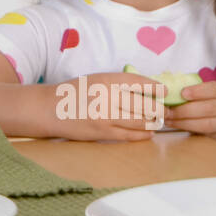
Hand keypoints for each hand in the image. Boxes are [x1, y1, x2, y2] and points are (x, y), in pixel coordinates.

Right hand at [49, 72, 168, 141]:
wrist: (50, 109)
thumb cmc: (74, 92)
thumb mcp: (95, 80)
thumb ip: (117, 84)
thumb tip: (145, 91)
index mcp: (105, 80)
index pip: (138, 82)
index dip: (155, 87)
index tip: (164, 90)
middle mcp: (107, 97)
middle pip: (144, 104)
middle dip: (158, 108)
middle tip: (165, 110)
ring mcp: (105, 116)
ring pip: (139, 121)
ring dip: (152, 122)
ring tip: (158, 121)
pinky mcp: (102, 133)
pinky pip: (129, 135)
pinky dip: (143, 134)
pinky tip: (148, 132)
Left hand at [163, 78, 215, 145]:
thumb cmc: (212, 110)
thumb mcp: (207, 98)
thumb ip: (192, 94)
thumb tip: (166, 89)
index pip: (213, 89)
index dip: (198, 91)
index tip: (182, 93)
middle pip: (209, 107)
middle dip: (186, 109)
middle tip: (167, 110)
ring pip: (207, 121)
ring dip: (184, 120)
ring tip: (168, 118)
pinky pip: (205, 130)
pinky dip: (188, 127)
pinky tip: (175, 124)